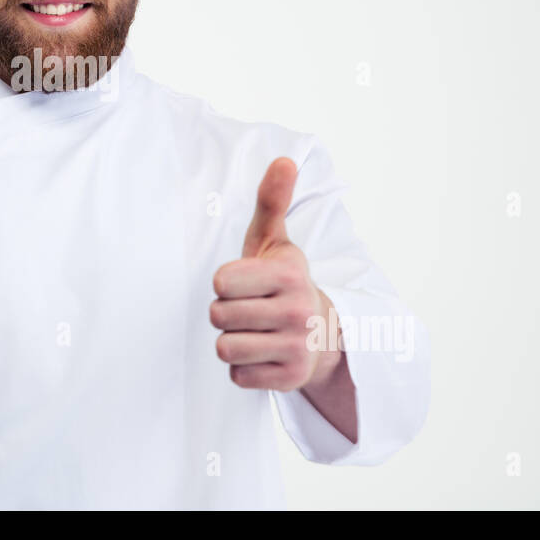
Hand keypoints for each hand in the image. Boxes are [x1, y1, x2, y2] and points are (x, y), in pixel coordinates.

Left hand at [210, 157, 332, 391]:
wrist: (321, 333)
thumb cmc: (282, 282)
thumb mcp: (274, 241)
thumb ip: (272, 201)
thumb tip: (284, 159)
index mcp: (290, 274)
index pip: (220, 282)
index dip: (224, 283)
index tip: (245, 282)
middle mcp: (298, 311)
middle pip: (218, 316)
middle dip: (225, 313)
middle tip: (250, 309)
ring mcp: (297, 347)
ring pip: (225, 349)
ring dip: (232, 341)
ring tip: (255, 331)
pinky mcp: (291, 379)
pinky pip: (237, 376)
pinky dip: (244, 368)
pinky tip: (263, 354)